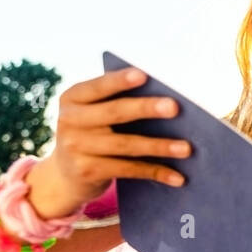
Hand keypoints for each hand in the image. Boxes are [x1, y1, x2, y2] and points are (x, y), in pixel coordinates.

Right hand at [27, 67, 192, 218]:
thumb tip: (166, 100)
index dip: (120, 81)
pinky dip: (156, 172)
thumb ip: (116, 102)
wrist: (64, 176)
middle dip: (146, 109)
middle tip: (175, 107)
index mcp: (73, 98)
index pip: (98, 87)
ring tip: (187, 148)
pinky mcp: (87, 171)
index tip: (143, 75)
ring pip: (126, 145)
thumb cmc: (93, 133)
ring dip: (160, 146)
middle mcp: (70, 120)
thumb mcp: (93, 114)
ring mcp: (76, 147)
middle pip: (115, 113)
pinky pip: (128, 169)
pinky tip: (178, 176)